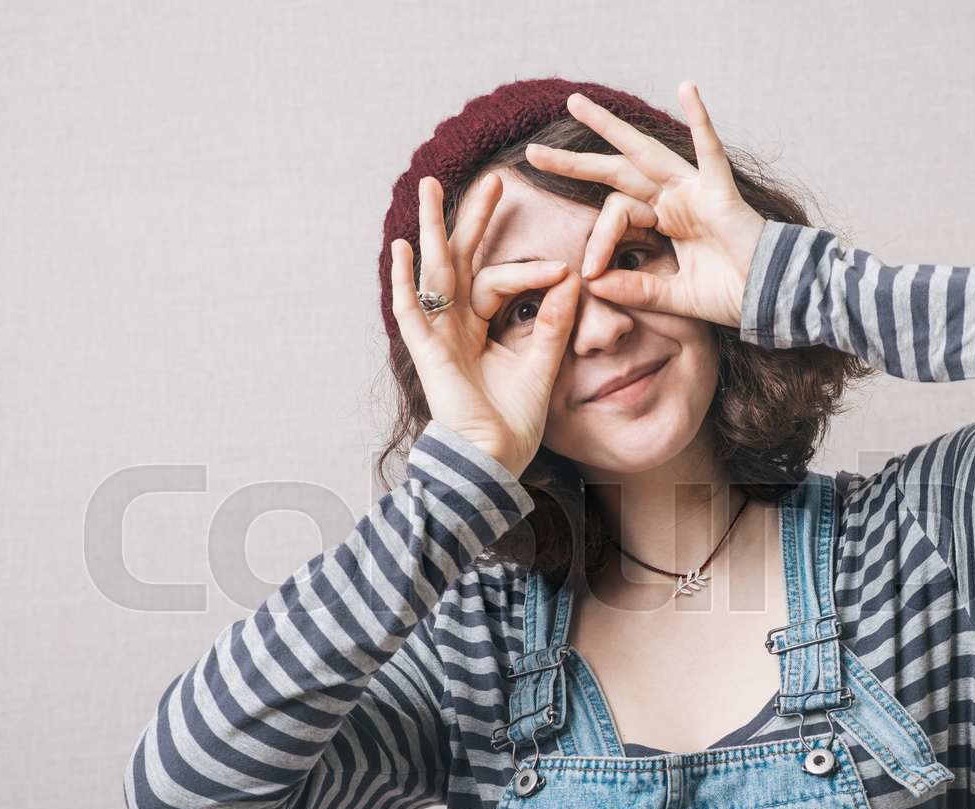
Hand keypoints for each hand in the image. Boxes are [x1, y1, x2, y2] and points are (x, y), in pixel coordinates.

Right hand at [390, 171, 581, 477]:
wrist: (493, 461)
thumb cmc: (513, 422)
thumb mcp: (543, 365)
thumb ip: (554, 324)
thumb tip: (572, 278)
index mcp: (482, 327)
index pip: (501, 279)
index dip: (532, 270)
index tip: (566, 269)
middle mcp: (457, 325)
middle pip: (464, 259)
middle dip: (475, 219)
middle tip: (493, 180)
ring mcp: (438, 335)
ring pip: (433, 271)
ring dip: (431, 228)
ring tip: (428, 186)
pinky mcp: (425, 352)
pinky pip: (411, 311)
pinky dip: (405, 280)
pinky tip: (402, 248)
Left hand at [523, 81, 766, 330]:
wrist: (771, 303)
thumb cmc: (731, 297)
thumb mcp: (673, 297)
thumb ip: (636, 289)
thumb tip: (593, 284)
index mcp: (665, 221)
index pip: (617, 216)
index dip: (599, 240)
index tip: (589, 271)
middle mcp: (676, 199)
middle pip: (617, 171)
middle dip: (577, 161)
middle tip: (534, 152)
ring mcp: (696, 191)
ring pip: (645, 152)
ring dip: (610, 128)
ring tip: (576, 104)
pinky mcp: (720, 192)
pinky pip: (710, 151)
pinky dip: (701, 120)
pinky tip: (687, 88)